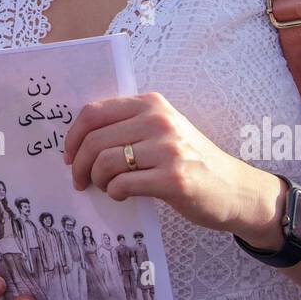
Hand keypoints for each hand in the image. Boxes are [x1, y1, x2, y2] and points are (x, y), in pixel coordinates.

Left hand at [64, 92, 281, 242]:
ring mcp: (168, 148)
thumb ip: (127, 126)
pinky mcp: (174, 178)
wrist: (233, 187)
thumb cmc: (189, 159)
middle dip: (78, 164)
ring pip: (105, 162)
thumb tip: (77, 141)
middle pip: (95, 139)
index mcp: (151, 104)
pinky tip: (123, 195)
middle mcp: (159, 120)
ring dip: (97, 180)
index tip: (68, 155)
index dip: (72, 136)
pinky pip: (123, 185)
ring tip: (105, 187)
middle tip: (79, 180)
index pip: (93, 112)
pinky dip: (115, 193)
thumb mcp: (161, 130)